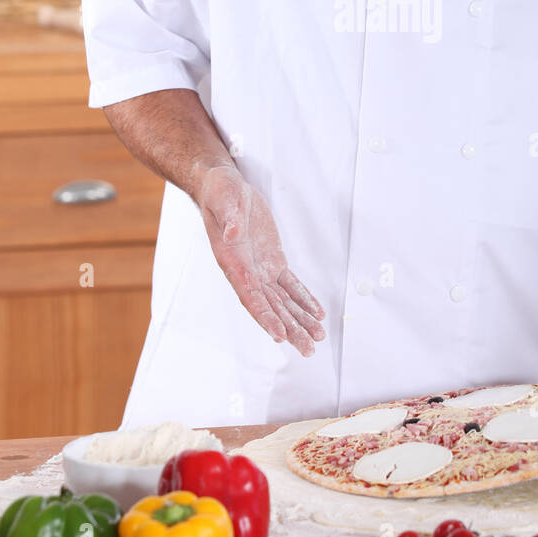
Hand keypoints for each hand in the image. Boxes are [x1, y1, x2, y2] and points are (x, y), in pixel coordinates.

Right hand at [196, 164, 325, 355]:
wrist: (223, 187)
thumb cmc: (220, 192)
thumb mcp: (224, 199)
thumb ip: (229, 218)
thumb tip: (233, 233)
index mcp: (233, 263)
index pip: (250, 297)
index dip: (265, 316)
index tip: (279, 335)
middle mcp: (246, 273)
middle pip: (270, 307)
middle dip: (289, 329)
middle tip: (308, 349)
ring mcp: (261, 269)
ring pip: (283, 301)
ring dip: (300, 319)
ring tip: (317, 337)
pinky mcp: (273, 260)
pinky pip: (290, 285)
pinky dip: (303, 299)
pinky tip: (315, 313)